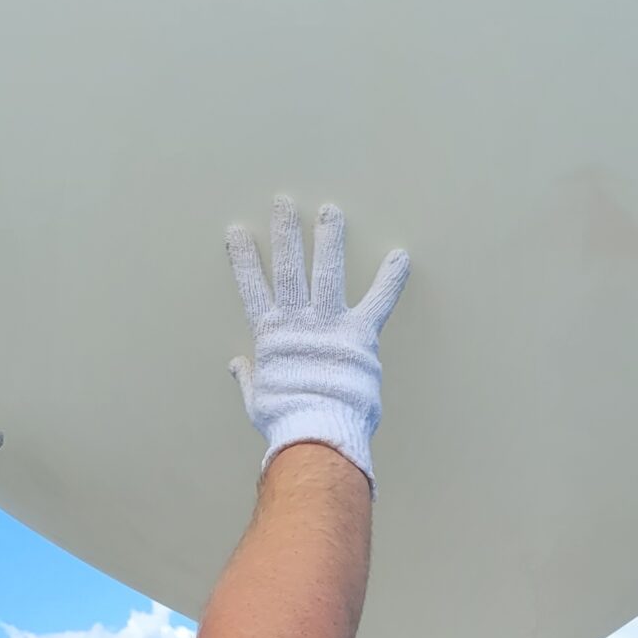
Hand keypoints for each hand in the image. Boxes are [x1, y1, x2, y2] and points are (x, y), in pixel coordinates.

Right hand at [228, 199, 409, 481]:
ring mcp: (328, 325)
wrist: (318, 433)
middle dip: (286, 233)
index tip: (238, 231)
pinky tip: (400, 256)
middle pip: (289, 268)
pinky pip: (377, 302)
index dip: (245, 259)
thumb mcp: (259, 399)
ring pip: (326, 272)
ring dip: (328, 240)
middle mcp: (298, 322)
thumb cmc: (287, 421)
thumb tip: (236, 364)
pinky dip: (389, 280)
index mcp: (272, 336)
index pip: (253, 288)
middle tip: (284, 203)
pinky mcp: (359, 336)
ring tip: (330, 210)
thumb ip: (250, 377)